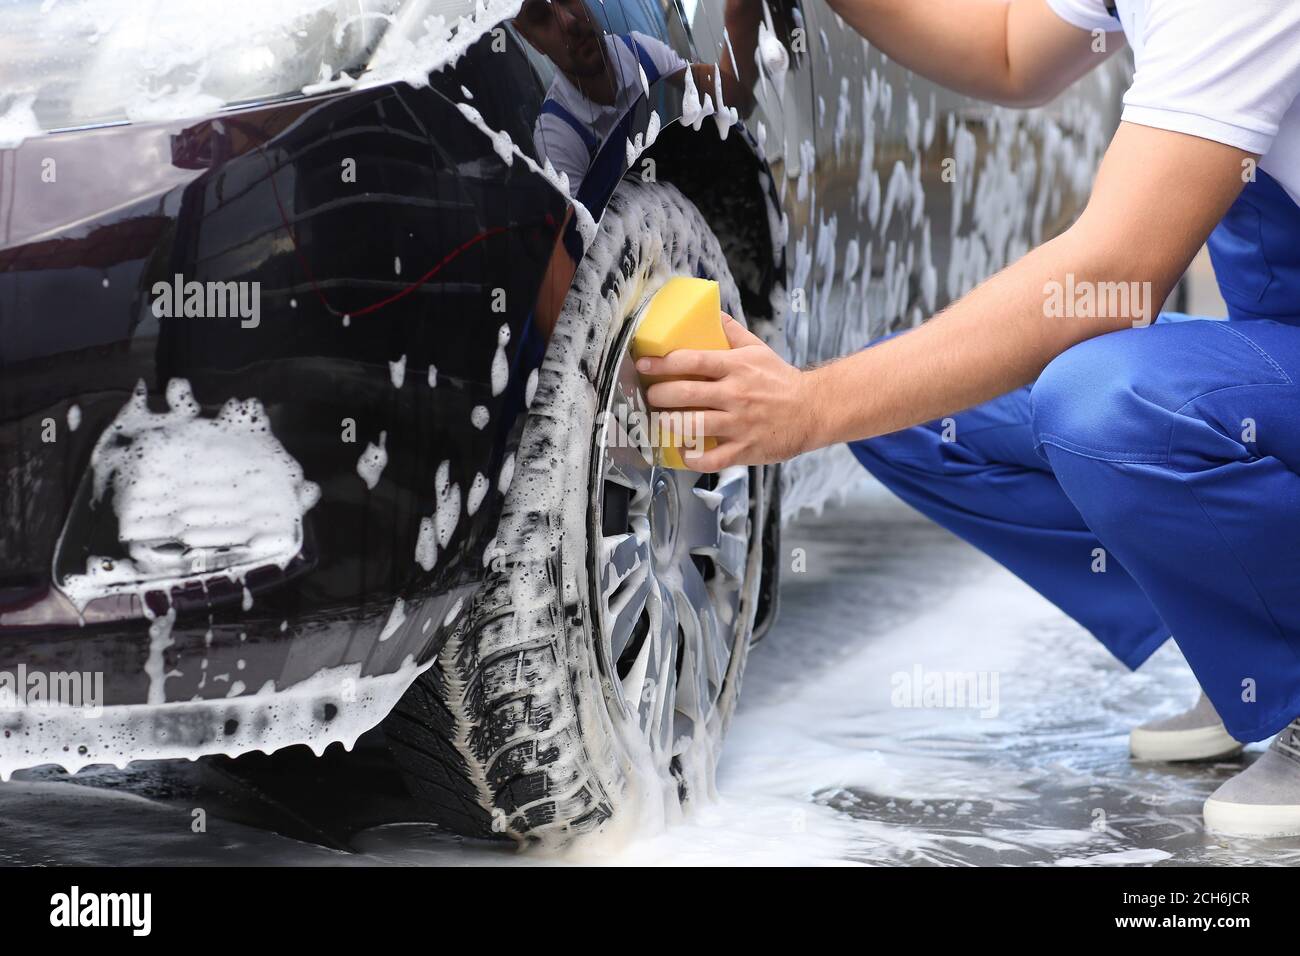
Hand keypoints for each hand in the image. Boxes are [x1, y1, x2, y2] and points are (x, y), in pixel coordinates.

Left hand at [637, 314, 816, 470]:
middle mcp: (736, 395)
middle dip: (660, 395)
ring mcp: (740, 424)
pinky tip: (684, 452)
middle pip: (687, 394)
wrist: (812, 410)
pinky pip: (712, 458)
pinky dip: (693, 458)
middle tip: (651, 396)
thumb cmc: (781, 380)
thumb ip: (732, 332)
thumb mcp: (758, 350)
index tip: (644, 364)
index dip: (664, 362)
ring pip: (695, 425)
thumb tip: (712, 312)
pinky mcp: (745, 448)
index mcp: (737, 368)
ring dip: (670, 424)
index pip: (694, 361)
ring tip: (661, 421)